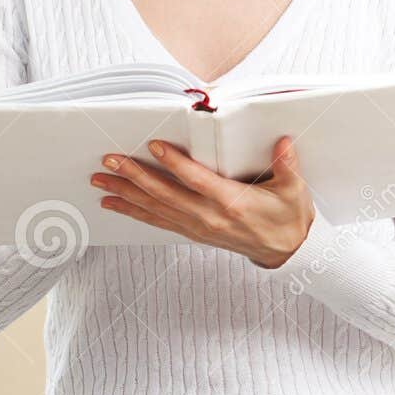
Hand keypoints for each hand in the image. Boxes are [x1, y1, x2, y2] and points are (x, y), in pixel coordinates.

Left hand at [89, 135, 315, 267]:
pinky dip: (133, 211)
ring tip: (100, 180)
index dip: (174, 163)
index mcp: (232, 202)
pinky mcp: (192, 232)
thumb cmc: (288, 217)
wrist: (286, 252)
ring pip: (155, 209)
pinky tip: (114, 202)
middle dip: (134, 176)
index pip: (196, 180)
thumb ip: (287, 165)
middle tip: (110, 160)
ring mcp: (198, 226)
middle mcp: (209, 216)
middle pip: (165, 194)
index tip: (153, 146)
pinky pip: (157, 221)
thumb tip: (283, 142)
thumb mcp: (294, 190)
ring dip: (125, 193)